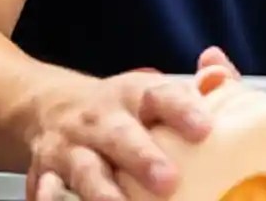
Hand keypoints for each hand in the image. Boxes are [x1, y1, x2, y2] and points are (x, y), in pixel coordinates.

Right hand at [24, 71, 211, 200]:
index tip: (204, 129)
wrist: (50, 107)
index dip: (183, 111)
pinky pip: (50, 191)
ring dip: (102, 191)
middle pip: (121, 136)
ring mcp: (71, 148)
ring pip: (85, 169)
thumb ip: (196, 88)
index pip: (161, 96)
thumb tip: (219, 75)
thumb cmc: (123, 109)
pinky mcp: (46, 175)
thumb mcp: (155, 92)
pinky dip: (55, 199)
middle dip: (142, 159)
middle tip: (168, 180)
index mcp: (135, 95)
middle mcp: (101, 119)